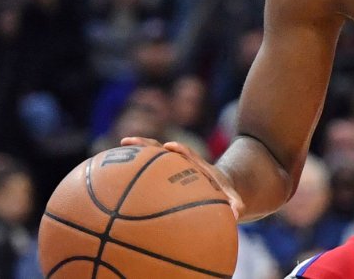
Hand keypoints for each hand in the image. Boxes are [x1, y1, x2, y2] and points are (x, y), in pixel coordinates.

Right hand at [121, 136, 244, 219]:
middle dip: (149, 144)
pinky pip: (146, 167)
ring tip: (120, 144)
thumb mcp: (230, 197)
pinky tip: (116, 168)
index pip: (187, 154)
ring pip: (151, 154)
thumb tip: (238, 212)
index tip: (170, 147)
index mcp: (196, 165)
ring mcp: (169, 165)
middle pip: (163, 149)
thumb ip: (234, 202)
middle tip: (131, 141)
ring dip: (137, 148)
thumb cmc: (222, 192)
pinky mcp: (162, 171)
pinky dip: (133, 166)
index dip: (180, 150)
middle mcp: (180, 161)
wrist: (217, 184)